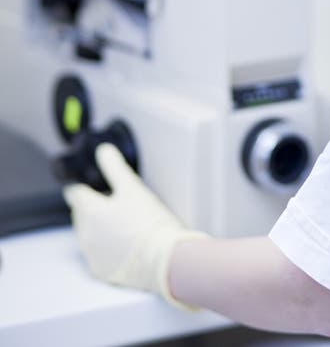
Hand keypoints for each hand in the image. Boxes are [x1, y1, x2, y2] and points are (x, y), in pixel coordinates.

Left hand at [63, 142, 206, 306]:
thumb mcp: (133, 187)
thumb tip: (103, 150)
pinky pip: (97, 254)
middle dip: (92, 207)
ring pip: (88, 234)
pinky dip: (105, 247)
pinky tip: (124, 243)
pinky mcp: (101, 271)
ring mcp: (92, 255)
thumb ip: (114, 167)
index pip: (74, 193)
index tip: (91, 185)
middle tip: (115, 203)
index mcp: (89, 211)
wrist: (164, 260)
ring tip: (122, 223)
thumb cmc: (150, 222)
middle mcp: (85, 234)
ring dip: (98, 227)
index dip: (82, 186)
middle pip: (81, 214)